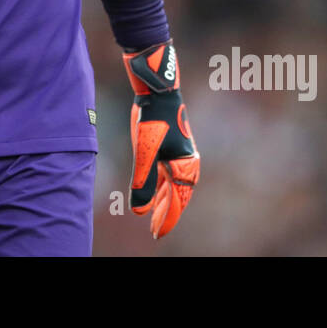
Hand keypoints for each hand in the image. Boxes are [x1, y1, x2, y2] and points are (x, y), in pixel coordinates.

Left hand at [124, 40, 199, 238]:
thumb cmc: (154, 121)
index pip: (176, 202)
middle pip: (177, 197)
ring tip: (153, 217)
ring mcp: (180, 156)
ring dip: (164, 201)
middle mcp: (187, 164)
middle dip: (165, 214)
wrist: (158, 93)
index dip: (165, 219)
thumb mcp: (145, 153)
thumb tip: (139, 210)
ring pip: (173, 186)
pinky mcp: (172, 149)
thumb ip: (143, 182)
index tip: (156, 234)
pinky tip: (153, 194)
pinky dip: (162, 186)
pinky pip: (169, 174)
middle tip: (154, 231)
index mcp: (184, 168)